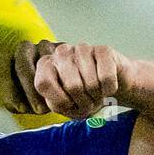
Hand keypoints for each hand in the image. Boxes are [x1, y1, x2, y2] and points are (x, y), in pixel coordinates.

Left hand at [13, 40, 132, 118]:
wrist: (110, 86)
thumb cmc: (83, 96)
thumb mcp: (65, 105)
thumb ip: (57, 104)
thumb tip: (62, 102)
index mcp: (45, 66)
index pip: (43, 84)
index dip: (59, 101)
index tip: (69, 106)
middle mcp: (61, 53)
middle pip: (72, 86)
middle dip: (83, 102)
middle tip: (87, 103)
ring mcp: (82, 49)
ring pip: (90, 83)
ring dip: (96, 97)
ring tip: (96, 95)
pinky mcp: (104, 49)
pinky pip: (106, 78)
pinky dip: (109, 89)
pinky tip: (107, 87)